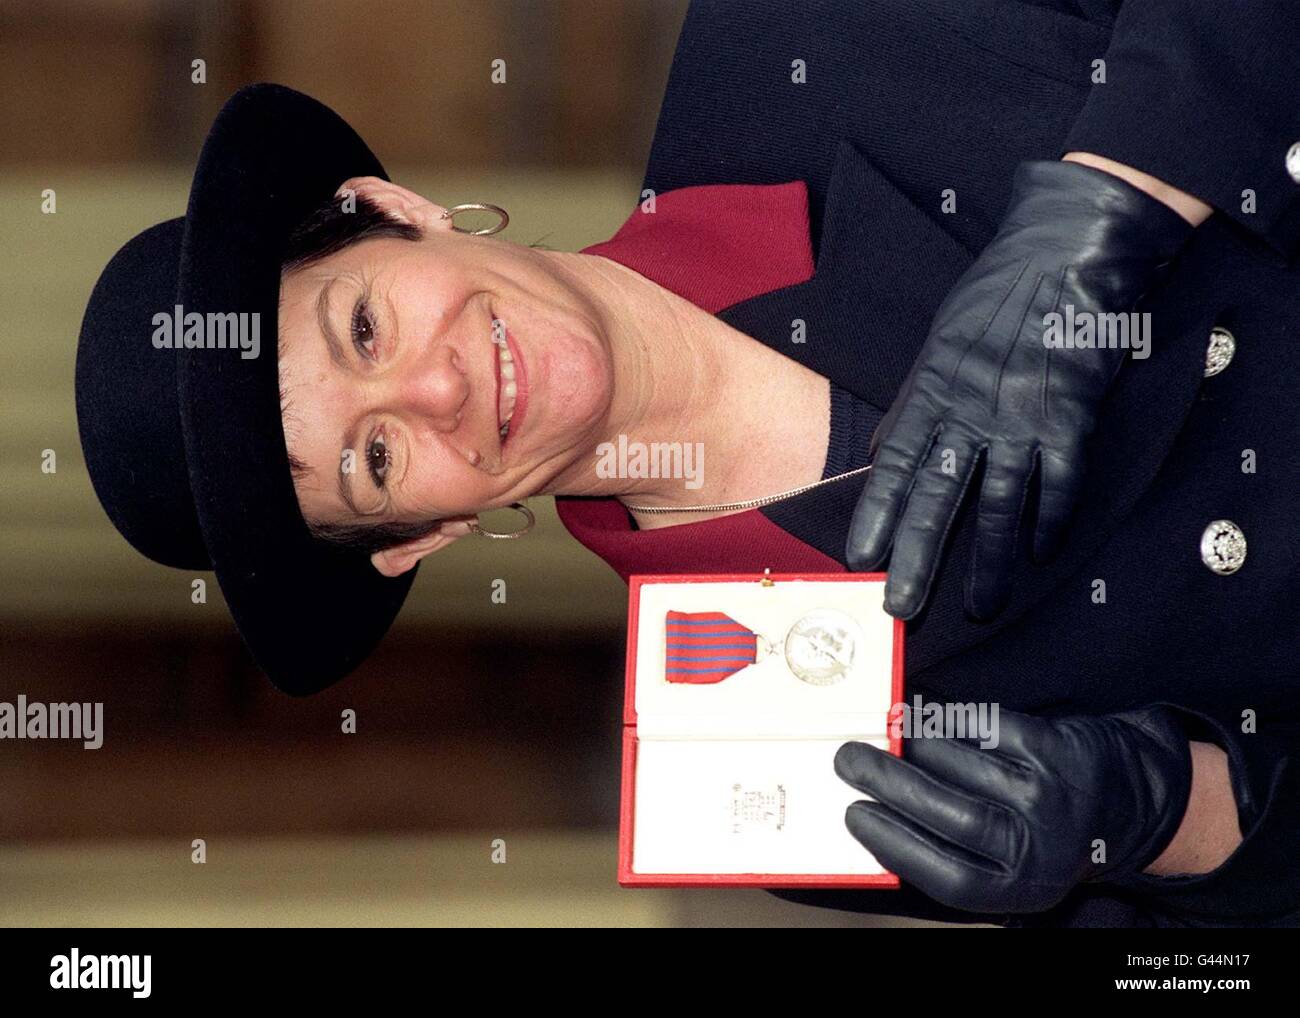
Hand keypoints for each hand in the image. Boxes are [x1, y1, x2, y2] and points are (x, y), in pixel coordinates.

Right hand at [835, 706, 1191, 913]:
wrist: (1123, 804)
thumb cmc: (1043, 839)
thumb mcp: (1006, 870)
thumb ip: (949, 856)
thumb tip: (873, 820)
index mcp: (1017, 887)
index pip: (945, 873)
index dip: (892, 844)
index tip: (853, 813)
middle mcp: (1037, 845)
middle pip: (950, 814)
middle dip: (888, 783)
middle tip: (849, 759)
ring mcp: (1048, 792)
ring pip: (960, 763)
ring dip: (911, 744)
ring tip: (886, 734)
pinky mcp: (1054, 746)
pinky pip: (983, 726)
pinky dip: (946, 719)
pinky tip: (926, 719)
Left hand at [846, 159, 1192, 619]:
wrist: (1067, 253)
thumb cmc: (996, 297)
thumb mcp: (939, 342)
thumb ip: (917, 401)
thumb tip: (891, 452)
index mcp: (931, 388)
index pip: (894, 464)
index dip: (875, 514)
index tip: (858, 558)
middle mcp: (970, 409)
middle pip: (938, 496)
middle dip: (918, 557)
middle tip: (901, 607)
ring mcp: (1023, 416)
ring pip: (1000, 502)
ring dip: (988, 561)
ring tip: (979, 606)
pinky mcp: (1073, 416)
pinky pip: (1061, 480)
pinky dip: (1050, 519)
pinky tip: (1040, 552)